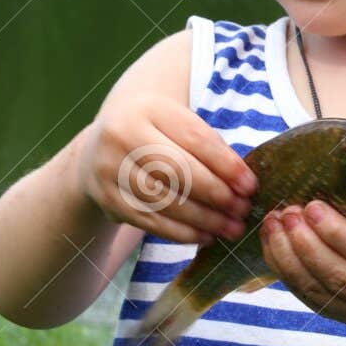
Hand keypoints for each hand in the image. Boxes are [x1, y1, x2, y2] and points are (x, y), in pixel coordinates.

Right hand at [75, 96, 256, 245]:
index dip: (226, 165)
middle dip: (217, 194)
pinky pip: (150, 221)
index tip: (250, 185)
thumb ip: (206, 146)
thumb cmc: (152, 137)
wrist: (95, 151)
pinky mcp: (106, 198)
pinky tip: (205, 236)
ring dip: (204, 219)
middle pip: (179, 170)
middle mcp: (124, 134)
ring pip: (165, 200)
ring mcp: (110, 167)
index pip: (195, 138)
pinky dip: (182, 233)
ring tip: (231, 228)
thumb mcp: (173, 125)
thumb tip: (244, 182)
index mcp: (150, 108)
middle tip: (243, 210)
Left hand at [258, 199, 345, 326]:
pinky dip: (283, 269)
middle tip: (285, 214)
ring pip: (316, 288)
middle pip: (337, 273)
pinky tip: (270, 245)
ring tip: (271, 224)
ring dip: (287, 255)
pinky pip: (304, 294)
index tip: (311, 207)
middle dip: (305, 243)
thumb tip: (344, 158)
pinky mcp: (336, 315)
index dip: (335, 231)